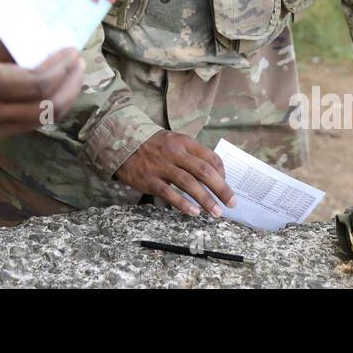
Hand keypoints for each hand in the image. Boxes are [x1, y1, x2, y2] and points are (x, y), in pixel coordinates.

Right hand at [0, 32, 84, 145]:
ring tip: (71, 77)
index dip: (62, 69)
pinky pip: (24, 125)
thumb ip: (14, 52)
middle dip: (70, 86)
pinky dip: (42, 107)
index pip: (38, 84)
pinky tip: (49, 90)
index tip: (72, 51)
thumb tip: (48, 55)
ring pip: (40, 122)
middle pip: (46, 109)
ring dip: (61, 99)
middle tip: (78, 64)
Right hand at [115, 130, 237, 217]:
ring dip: (205, 199)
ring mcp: (162, 166)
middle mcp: (175, 153)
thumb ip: (191, 154)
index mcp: (184, 142)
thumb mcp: (174, 140)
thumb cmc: (154, 145)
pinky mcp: (150, 179)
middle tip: (231, 203)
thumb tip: (213, 173)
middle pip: (204, 171)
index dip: (222, 173)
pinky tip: (194, 212)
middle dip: (221, 189)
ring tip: (216, 212)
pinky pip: (169, 193)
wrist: (122, 142)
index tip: (226, 186)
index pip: (210, 157)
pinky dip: (183, 204)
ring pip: (189, 184)